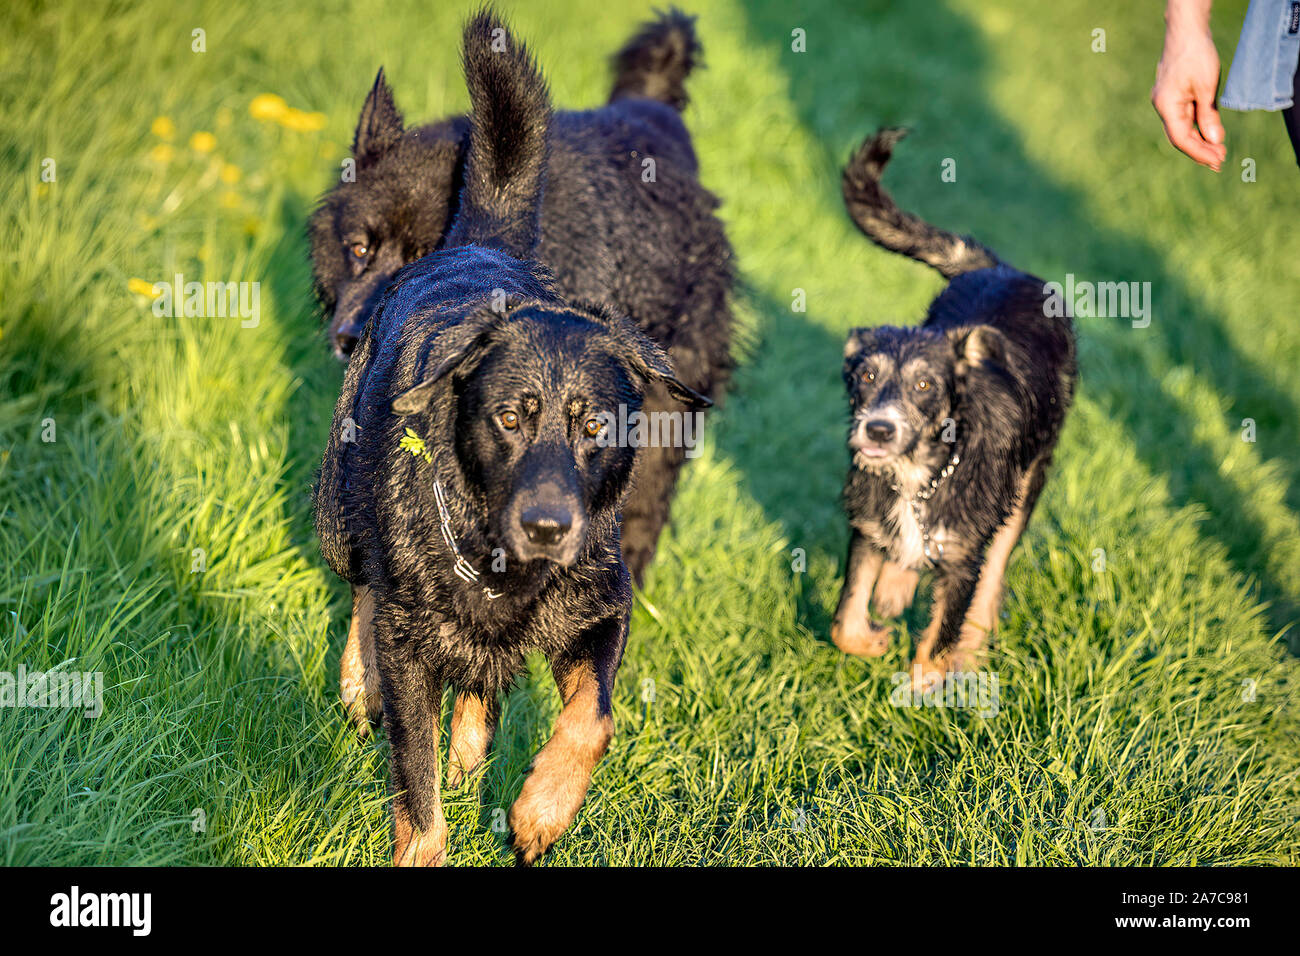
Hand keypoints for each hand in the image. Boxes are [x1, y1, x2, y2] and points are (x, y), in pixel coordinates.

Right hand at [1152, 2, 1225, 169]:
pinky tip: (1209, 134)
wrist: (1185, 31)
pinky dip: (1197, 128)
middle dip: (1200, 150)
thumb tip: (1214, 141)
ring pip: (1182, 128)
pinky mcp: (1173, 97)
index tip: (1217, 161)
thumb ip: (1209, 115)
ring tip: (1218, 151)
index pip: (1181, 138)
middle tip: (1221, 161)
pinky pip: (1184, 118)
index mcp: (1166, 106)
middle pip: (1180, 137)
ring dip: (1200, 141)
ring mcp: (1166, 102)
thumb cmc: (1195, 55)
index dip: (1199, 152)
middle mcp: (1162, 107)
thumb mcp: (1207, 87)